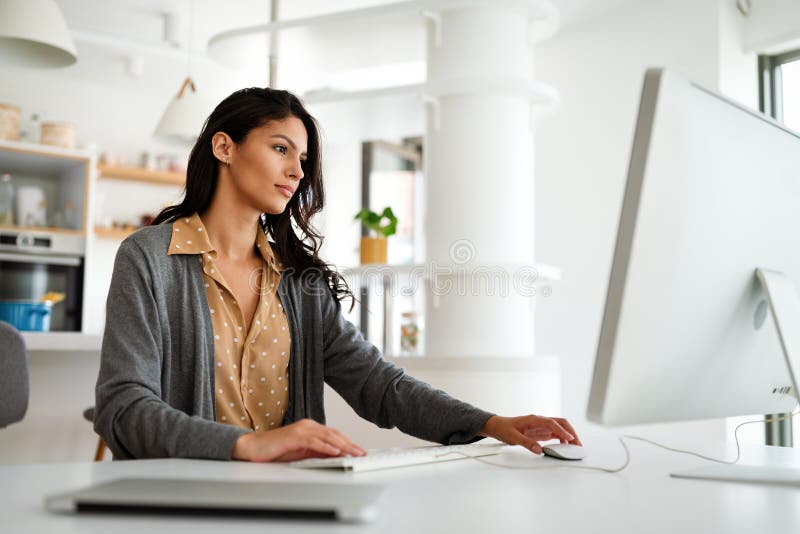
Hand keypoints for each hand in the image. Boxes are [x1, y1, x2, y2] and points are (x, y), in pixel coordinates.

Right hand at [231, 419, 367, 461]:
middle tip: (362, 453)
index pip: (334, 435)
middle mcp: (308, 426)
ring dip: (342, 446)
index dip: (348, 443)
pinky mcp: (293, 436)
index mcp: (311, 428)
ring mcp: (300, 429)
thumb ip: (317, 453)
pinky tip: (334, 451)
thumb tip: (336, 456)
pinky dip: (325, 446)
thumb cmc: (276, 451)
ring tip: (353, 453)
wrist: (253, 447)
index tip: (360, 451)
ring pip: (326, 437)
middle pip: (334, 434)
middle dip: (350, 444)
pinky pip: (313, 441)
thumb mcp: (302, 453)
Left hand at [478, 414, 581, 453]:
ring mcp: (542, 426)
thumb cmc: (504, 429)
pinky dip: (563, 438)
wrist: (498, 426)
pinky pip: (555, 433)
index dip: (562, 431)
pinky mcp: (541, 431)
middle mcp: (540, 421)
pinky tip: (565, 446)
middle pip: (560, 423)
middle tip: (578, 444)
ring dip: (569, 435)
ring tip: (575, 446)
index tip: (570, 438)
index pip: (552, 423)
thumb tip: (539, 450)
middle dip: (571, 431)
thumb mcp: (513, 437)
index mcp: (534, 419)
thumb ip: (526, 443)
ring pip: (560, 427)